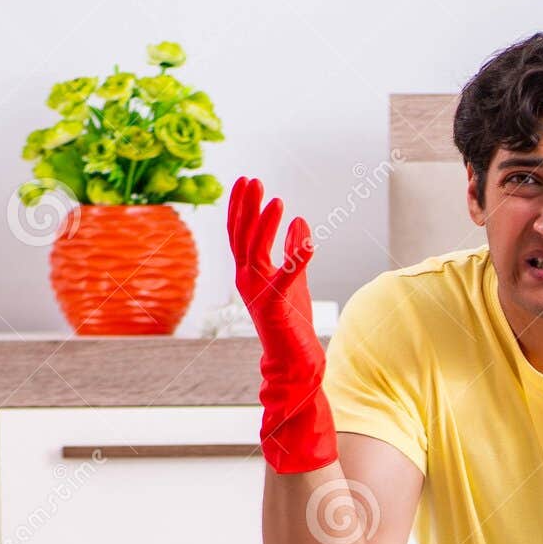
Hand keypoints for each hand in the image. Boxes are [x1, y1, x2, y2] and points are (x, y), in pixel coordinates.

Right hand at [228, 175, 336, 473]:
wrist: (295, 364)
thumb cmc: (293, 324)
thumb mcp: (293, 281)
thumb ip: (293, 252)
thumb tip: (299, 220)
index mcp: (248, 275)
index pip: (239, 234)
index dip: (241, 207)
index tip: (246, 181)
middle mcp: (247, 282)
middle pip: (241, 237)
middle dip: (245, 206)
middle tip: (252, 179)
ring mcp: (259, 295)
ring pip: (256, 252)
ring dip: (265, 224)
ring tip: (276, 200)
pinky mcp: (277, 307)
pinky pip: (284, 276)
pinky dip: (293, 254)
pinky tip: (303, 233)